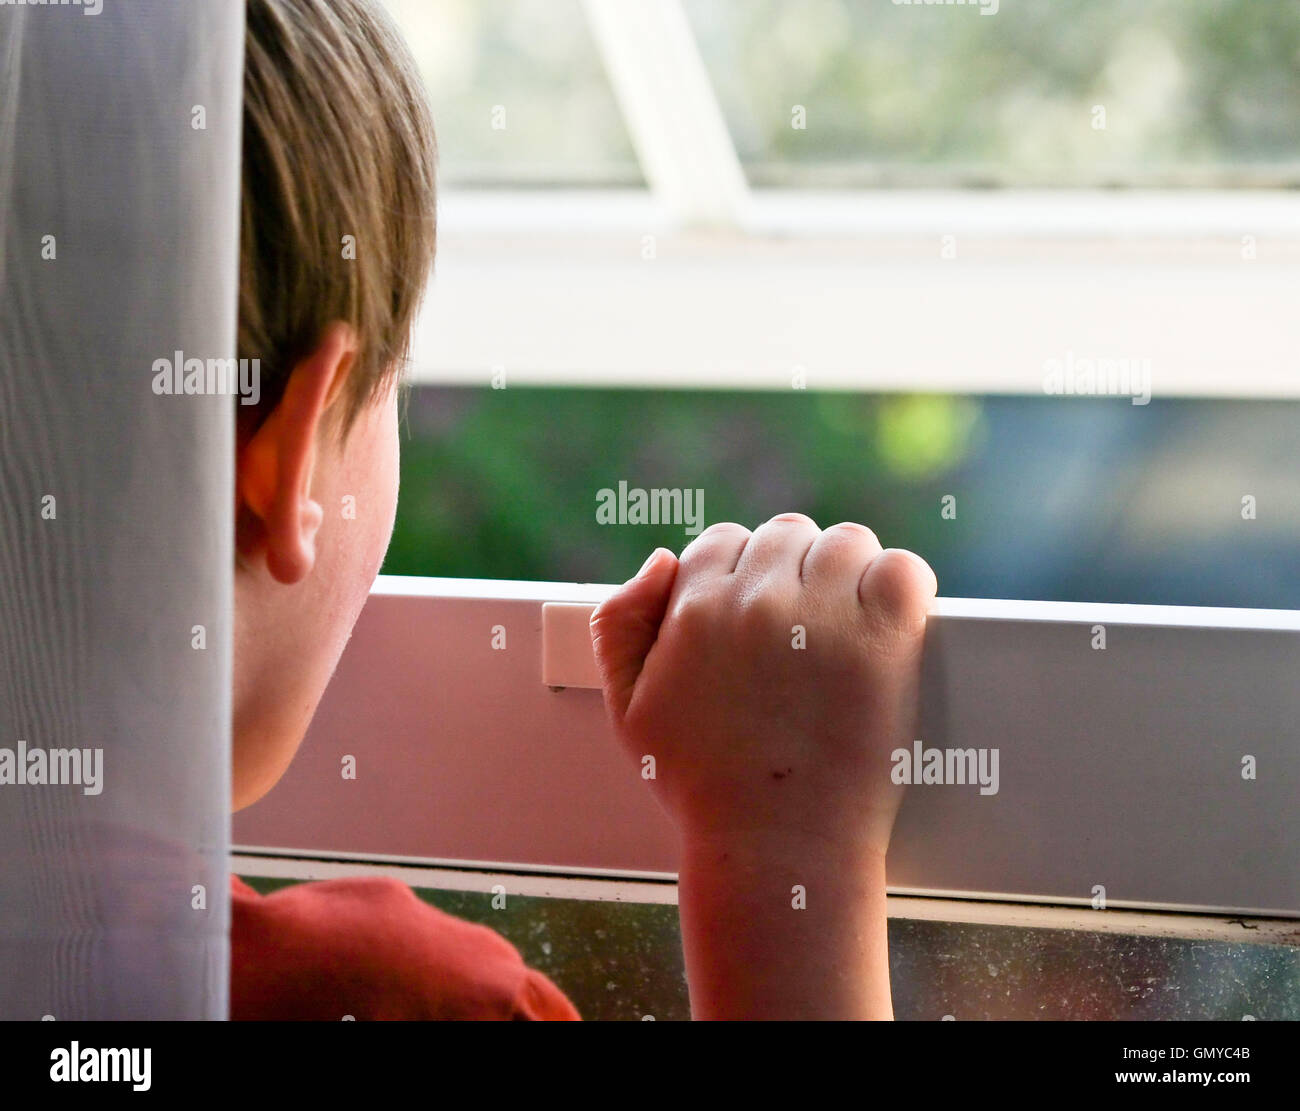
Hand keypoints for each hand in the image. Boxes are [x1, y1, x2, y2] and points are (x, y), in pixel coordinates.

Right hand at [590, 513, 936, 860]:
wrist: (776, 846)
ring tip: (843, 626)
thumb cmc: (700, 783)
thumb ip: (619, 624)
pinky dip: (900, 586)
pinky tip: (887, 622)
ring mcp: (825, 613)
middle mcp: (758, 599)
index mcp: (696, 607)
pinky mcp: (885, 637)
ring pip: (845, 541)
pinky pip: (902, 568)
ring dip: (845, 573)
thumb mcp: (627, 708)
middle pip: (784, 535)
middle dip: (790, 572)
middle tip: (801, 629)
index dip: (738, 576)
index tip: (755, 619)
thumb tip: (662, 558)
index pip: (722, 541)